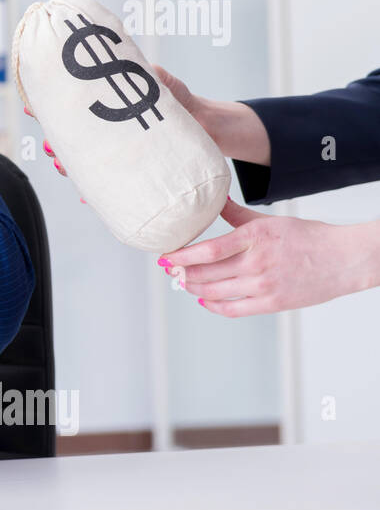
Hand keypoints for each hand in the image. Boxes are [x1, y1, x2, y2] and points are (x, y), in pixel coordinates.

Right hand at [31, 64, 203, 199]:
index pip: (72, 110)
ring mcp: (119, 152)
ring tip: (63, 168)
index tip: (31, 107)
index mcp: (106, 108)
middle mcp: (108, 132)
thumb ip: (144, 75)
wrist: (205, 124)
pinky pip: (110, 185)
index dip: (48, 109)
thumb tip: (127, 65)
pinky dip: (96, 193)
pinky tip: (87, 198)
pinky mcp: (134, 170)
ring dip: (69, 168)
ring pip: (84, 163)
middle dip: (54, 144)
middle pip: (71, 140)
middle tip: (49, 146)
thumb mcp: (160, 82)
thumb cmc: (179, 101)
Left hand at [157, 199, 379, 316]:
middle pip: (206, 273)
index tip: (165, 256)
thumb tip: (216, 200)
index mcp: (256, 237)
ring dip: (193, 288)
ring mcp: (264, 284)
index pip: (208, 250)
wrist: (344, 259)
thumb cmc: (308, 237)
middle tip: (169, 270)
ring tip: (183, 282)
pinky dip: (213, 306)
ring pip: (215, 292)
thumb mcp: (271, 220)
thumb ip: (238, 215)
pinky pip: (233, 309)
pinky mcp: (272, 303)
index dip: (182, 256)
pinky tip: (203, 300)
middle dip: (181, 273)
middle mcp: (258, 262)